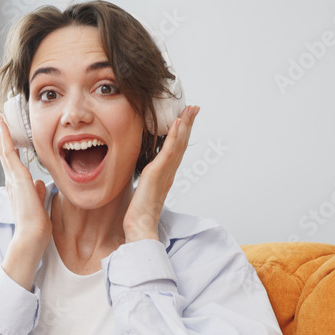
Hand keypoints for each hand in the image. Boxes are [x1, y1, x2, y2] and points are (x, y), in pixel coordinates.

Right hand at [0, 113, 51, 289]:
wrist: (32, 235)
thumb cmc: (37, 225)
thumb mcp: (39, 204)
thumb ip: (37, 193)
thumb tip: (38, 183)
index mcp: (18, 187)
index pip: (12, 164)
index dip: (10, 149)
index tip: (8, 138)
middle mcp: (11, 181)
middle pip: (5, 154)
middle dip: (2, 137)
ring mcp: (12, 178)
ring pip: (4, 150)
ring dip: (1, 133)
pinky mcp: (16, 176)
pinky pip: (7, 152)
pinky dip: (4, 137)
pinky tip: (2, 125)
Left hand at [123, 105, 199, 242]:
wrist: (140, 227)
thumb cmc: (140, 214)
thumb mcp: (144, 191)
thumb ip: (148, 181)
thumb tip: (145, 178)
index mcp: (166, 175)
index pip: (177, 149)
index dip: (182, 133)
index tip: (186, 118)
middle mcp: (169, 172)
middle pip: (182, 143)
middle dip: (189, 124)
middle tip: (194, 107)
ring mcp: (165, 171)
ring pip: (179, 143)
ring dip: (185, 124)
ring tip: (190, 109)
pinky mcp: (158, 172)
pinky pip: (169, 150)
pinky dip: (174, 135)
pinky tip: (178, 122)